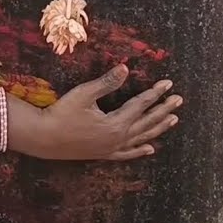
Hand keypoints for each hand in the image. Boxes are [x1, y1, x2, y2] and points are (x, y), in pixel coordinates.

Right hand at [34, 65, 181, 160]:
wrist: (44, 138)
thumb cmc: (62, 114)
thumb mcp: (84, 94)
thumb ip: (107, 82)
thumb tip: (125, 68)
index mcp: (116, 124)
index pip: (141, 105)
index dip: (155, 93)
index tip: (168, 83)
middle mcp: (118, 138)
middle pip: (147, 122)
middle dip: (163, 110)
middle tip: (178, 100)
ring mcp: (111, 148)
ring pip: (141, 138)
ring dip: (157, 128)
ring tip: (173, 120)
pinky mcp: (103, 154)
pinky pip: (127, 153)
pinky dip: (139, 150)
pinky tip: (150, 149)